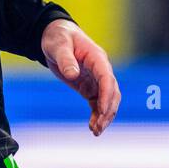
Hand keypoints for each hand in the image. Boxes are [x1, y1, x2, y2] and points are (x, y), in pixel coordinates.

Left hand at [40, 18, 119, 135]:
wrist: (56, 36)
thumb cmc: (59, 37)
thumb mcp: (59, 45)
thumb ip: (66, 59)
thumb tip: (73, 75)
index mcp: (96, 57)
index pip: (106, 77)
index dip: (106, 94)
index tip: (101, 110)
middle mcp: (100, 69)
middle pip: (112, 92)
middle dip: (107, 110)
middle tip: (97, 127)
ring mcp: (96, 79)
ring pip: (108, 100)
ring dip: (104, 116)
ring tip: (96, 131)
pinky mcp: (89, 86)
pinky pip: (97, 102)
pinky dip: (97, 115)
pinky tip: (93, 127)